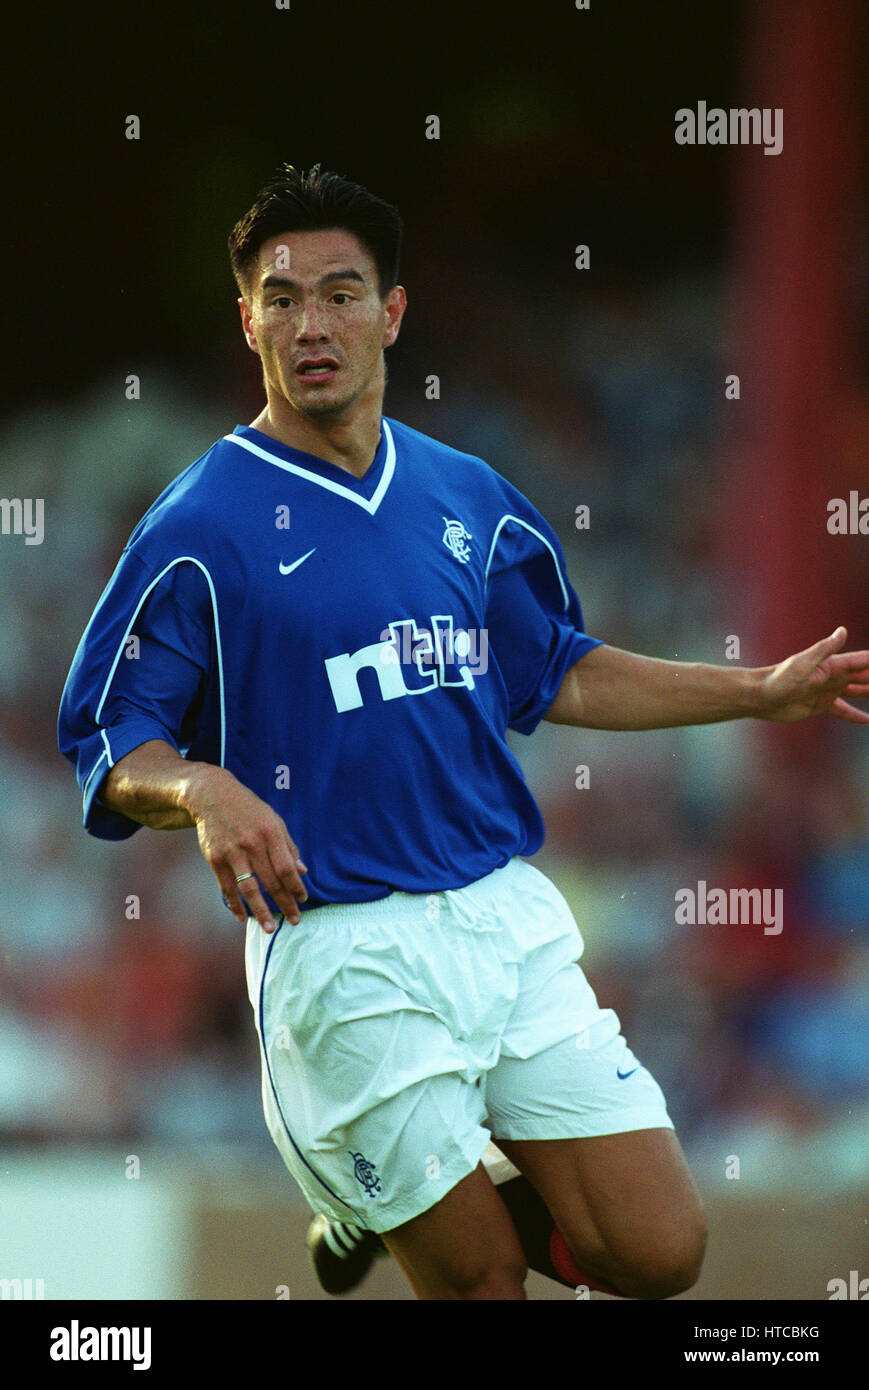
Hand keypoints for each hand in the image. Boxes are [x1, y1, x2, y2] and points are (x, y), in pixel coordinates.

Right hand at [184, 765, 307, 931]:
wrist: (213, 795)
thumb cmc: (249, 810)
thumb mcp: (274, 821)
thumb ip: (288, 847)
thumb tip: (302, 871)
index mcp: (270, 833)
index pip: (286, 867)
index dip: (296, 886)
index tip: (303, 901)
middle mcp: (252, 843)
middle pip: (271, 881)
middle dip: (284, 904)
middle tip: (295, 922)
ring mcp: (232, 852)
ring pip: (249, 888)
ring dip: (260, 911)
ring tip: (270, 928)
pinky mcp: (215, 858)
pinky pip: (226, 887)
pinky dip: (235, 904)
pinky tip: (242, 917)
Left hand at [758, 627, 868, 723]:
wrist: (760, 697)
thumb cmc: (778, 678)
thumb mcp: (803, 663)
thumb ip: (824, 649)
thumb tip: (842, 630)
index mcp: (832, 665)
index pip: (863, 662)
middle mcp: (833, 676)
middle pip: (865, 676)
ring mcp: (828, 691)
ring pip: (858, 692)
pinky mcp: (821, 706)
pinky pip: (844, 711)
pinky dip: (856, 716)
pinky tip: (868, 720)